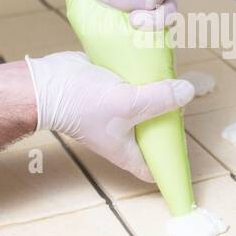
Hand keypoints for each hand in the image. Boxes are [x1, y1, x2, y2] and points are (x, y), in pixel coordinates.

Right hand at [25, 51, 193, 179]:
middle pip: (156, 133)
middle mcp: (124, 135)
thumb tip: (188, 91)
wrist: (47, 82)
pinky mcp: (112, 91)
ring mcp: (118, 113)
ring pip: (148, 107)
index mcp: (127, 151)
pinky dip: (145, 79)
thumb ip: (159, 99)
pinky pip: (135, 88)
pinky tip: (158, 66)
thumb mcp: (127, 104)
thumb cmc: (81, 103)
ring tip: (178, 80)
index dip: (170, 166)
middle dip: (172, 121)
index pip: (153, 169)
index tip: (186, 153)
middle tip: (188, 103)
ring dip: (161, 95)